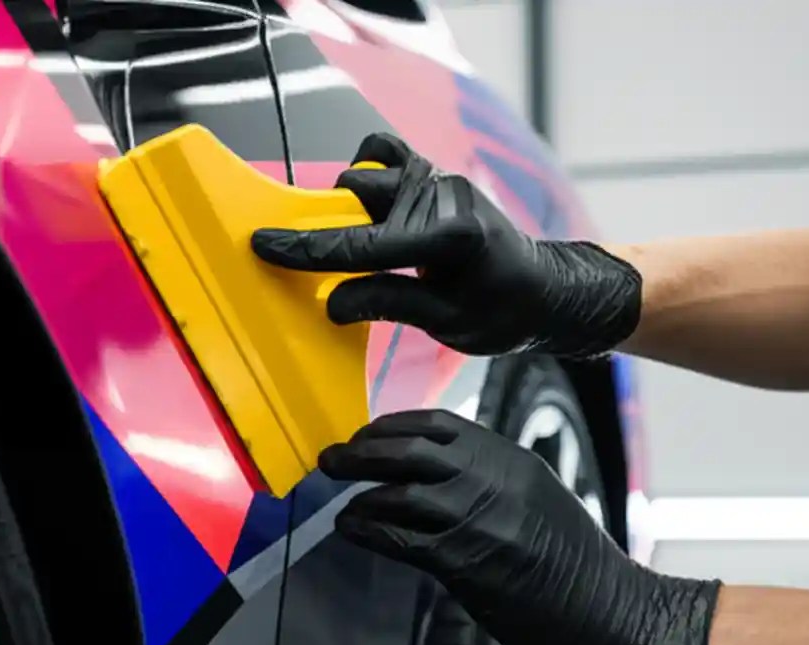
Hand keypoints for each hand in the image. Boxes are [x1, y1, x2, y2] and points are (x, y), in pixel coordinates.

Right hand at [252, 133, 642, 356]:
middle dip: (324, 222)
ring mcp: (441, 181)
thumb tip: (331, 301)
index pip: (362, 246)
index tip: (263, 244)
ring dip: (347, 200)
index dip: (307, 249)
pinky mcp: (437, 178)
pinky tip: (363, 208)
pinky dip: (366, 171)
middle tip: (299, 253)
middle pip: (359, 195)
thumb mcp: (448, 323)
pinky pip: (388, 157)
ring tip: (344, 237)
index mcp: (450, 239)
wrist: (545, 290)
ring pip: (369, 170)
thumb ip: (389, 304)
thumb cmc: (504, 313)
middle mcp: (443, 198)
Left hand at [320, 409, 721, 644]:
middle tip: (334, 457)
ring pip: (400, 491)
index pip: (439, 424)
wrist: (611, 611)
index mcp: (512, 459)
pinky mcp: (468, 562)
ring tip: (338, 496)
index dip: (393, 426)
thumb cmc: (575, 562)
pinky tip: (350, 528)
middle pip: (411, 450)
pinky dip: (368, 529)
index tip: (367, 433)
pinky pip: (402, 538)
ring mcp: (481, 520)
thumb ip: (492, 477)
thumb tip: (435, 472)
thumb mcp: (538, 497)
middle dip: (363, 451)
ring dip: (359, 492)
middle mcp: (495, 480)